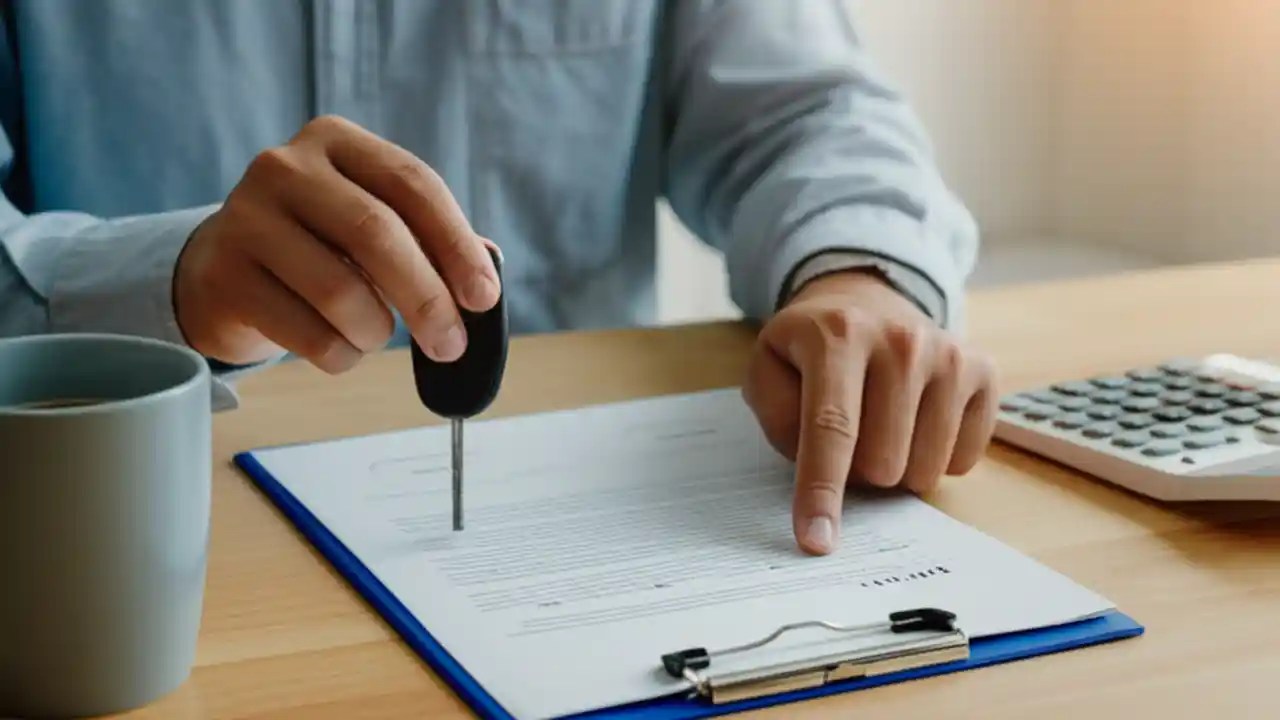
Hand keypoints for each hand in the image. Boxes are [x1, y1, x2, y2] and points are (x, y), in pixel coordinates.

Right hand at [174, 115, 499, 373]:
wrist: (224, 273)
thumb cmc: (320, 248)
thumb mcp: (374, 224)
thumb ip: (430, 242)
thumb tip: (486, 279)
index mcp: (336, 141)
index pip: (413, 185)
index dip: (457, 245)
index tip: (484, 298)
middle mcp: (285, 168)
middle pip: (376, 233)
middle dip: (428, 298)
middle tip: (451, 343)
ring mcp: (245, 218)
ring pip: (340, 291)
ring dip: (376, 331)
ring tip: (376, 336)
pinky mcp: (224, 276)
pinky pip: (307, 334)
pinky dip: (341, 355)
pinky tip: (340, 349)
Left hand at [742, 270, 997, 555]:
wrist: (867, 300)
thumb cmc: (811, 348)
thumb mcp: (768, 367)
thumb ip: (777, 416)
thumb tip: (819, 469)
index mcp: (838, 335)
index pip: (832, 429)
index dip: (821, 491)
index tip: (816, 542)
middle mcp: (902, 341)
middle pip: (881, 462)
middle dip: (856, 473)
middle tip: (846, 441)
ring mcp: (949, 354)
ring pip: (923, 470)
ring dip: (895, 470)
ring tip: (880, 427)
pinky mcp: (983, 371)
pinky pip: (961, 462)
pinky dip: (932, 459)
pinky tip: (916, 421)